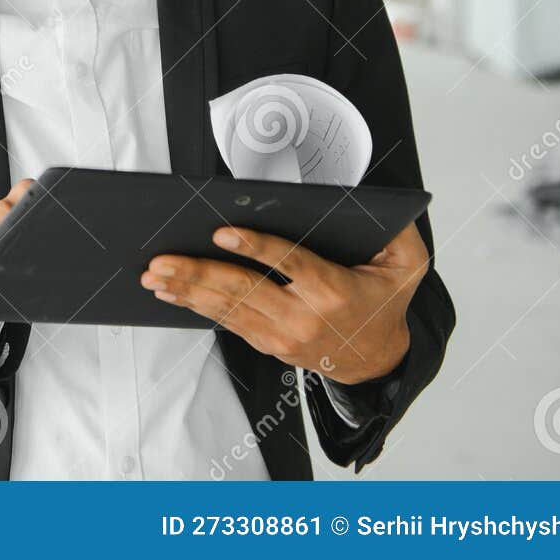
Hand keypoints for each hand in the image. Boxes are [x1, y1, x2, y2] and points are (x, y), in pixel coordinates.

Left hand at [141, 221, 428, 383]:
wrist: (378, 360)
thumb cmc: (385, 301)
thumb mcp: (406, 264)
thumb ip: (395, 231)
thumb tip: (377, 200)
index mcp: (334, 291)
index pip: (289, 264)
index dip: (255, 248)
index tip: (222, 232)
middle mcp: (304, 317)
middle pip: (244, 290)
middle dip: (198, 272)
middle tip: (162, 259)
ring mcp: (283, 335)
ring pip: (228, 308)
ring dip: (186, 290)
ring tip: (154, 274)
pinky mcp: (268, 344)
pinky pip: (227, 322)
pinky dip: (195, 305)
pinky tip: (170, 292)